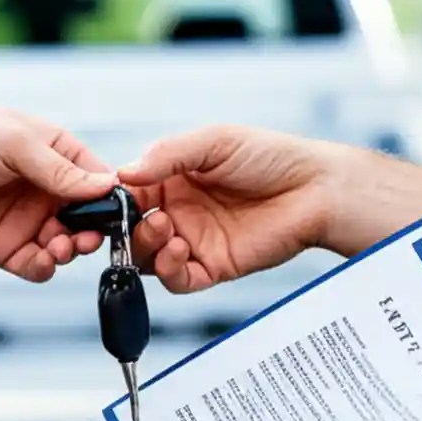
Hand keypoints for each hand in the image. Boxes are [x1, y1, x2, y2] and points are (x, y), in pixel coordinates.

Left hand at [0, 110, 115, 281]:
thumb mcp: (14, 144)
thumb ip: (60, 169)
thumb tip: (106, 186)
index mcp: (51, 153)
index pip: (96, 177)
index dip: (109, 196)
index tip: (116, 212)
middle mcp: (43, 188)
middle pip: (88, 216)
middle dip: (94, 229)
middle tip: (86, 237)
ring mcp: (26, 220)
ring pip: (67, 244)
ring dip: (71, 249)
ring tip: (59, 247)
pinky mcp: (6, 248)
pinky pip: (38, 265)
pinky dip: (45, 267)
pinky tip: (39, 260)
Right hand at [118, 125, 342, 292]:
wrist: (315, 188)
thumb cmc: (271, 157)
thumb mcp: (214, 141)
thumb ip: (168, 155)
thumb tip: (124, 173)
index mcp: (174, 179)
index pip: (130, 194)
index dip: (114, 199)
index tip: (106, 199)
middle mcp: (180, 212)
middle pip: (133, 231)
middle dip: (126, 228)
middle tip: (140, 218)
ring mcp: (195, 241)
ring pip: (148, 258)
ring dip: (145, 247)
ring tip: (163, 229)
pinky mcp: (214, 267)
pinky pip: (178, 279)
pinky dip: (167, 270)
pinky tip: (175, 249)